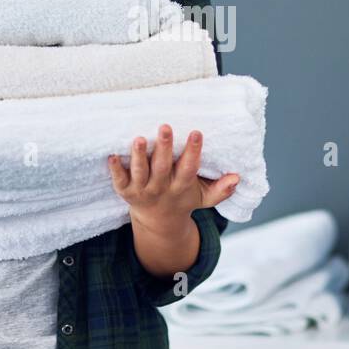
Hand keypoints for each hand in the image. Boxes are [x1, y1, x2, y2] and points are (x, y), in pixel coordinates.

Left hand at [107, 124, 238, 232]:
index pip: (189, 169)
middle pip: (162, 168)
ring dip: (139, 156)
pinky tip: (111, 155)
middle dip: (164, 148)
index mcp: (181, 187)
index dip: (193, 152)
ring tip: (139, 138)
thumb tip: (237, 178)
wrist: (159, 222)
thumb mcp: (204, 198)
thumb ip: (221, 189)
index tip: (196, 133)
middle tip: (166, 127)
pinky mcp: (125, 191)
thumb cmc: (183, 199)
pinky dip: (115, 169)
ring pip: (140, 172)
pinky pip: (119, 181)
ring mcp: (142, 190)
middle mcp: (161, 188)